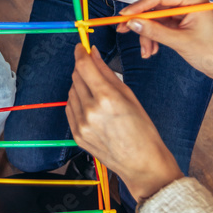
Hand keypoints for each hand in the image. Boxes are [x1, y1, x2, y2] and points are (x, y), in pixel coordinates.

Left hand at [66, 44, 182, 203]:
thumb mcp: (129, 96)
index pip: (83, 66)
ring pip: (71, 92)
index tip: (80, 47)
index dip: (80, 53)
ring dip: (80, 85)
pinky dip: (77, 101)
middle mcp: (90, 111)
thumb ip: (107, 72)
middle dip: (82, 68)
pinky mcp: (77, 135)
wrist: (142, 164)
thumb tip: (93, 53)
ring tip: (97, 91)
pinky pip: (70, 108)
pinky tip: (91, 104)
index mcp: (107, 98)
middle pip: (76, 77)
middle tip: (91, 66)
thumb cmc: (143, 130)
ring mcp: (81, 125)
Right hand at [116, 0, 212, 64]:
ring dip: (147, 34)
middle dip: (141, 21)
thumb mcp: (180, 42)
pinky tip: (151, 49)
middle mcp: (187, 2)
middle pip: (154, 6)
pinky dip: (153, 37)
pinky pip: (160, 26)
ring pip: (155, 18)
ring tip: (146, 51)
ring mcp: (183, 12)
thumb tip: (133, 23)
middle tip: (123, 29)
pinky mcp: (180, 22)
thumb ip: (155, 31)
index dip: (139, 6)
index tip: (124, 16)